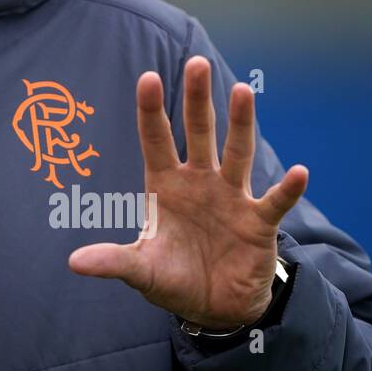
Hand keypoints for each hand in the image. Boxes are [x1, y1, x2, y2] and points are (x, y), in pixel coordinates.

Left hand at [68, 56, 308, 328]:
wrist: (215, 307)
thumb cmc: (175, 278)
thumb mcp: (142, 270)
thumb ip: (113, 260)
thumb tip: (73, 263)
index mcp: (166, 186)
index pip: (156, 140)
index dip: (152, 111)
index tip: (148, 77)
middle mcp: (200, 182)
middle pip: (198, 132)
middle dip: (197, 99)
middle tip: (197, 63)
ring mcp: (231, 198)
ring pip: (236, 152)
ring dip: (240, 123)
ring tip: (242, 91)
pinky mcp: (259, 223)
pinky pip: (275, 202)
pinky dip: (287, 189)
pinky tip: (299, 172)